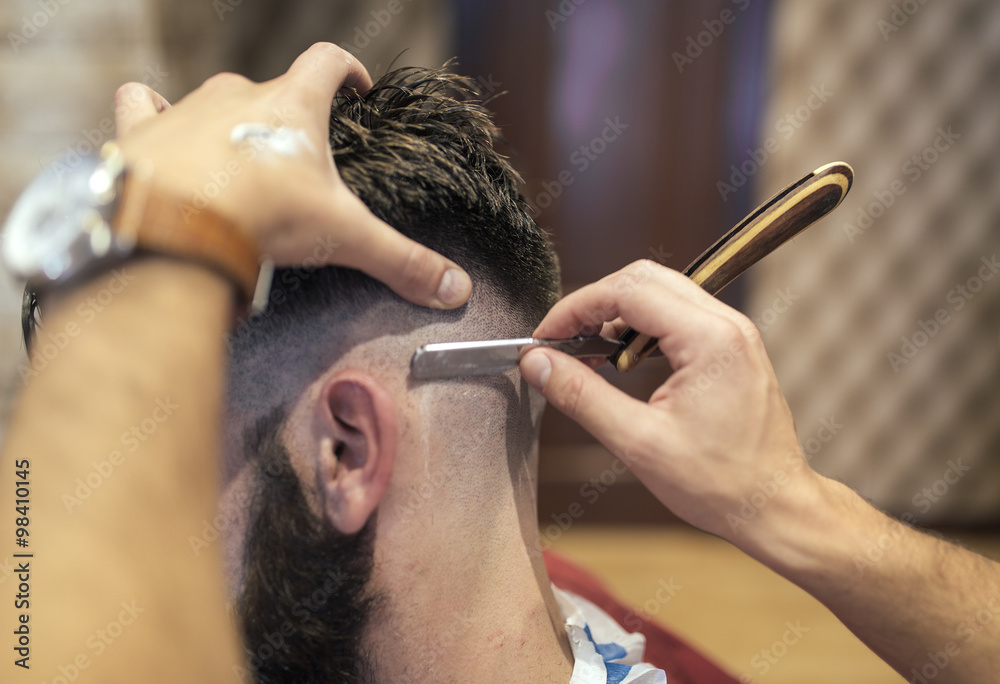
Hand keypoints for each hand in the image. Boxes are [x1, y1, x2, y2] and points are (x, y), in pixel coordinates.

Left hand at [112, 42, 470, 308]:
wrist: (172, 227)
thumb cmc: (261, 218)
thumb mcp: (343, 238)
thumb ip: (402, 261)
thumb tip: (457, 289)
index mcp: (293, 106)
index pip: (329, 61)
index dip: (348, 71)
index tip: (357, 89)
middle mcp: (238, 94)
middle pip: (271, 87)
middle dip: (286, 115)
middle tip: (296, 155)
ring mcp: (186, 109)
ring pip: (212, 98)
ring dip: (225, 121)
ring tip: (234, 158)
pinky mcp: (143, 134)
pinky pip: (142, 104)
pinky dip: (153, 115)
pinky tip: (161, 132)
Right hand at [520, 260, 819, 549]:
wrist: (775, 508)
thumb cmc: (721, 485)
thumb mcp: (638, 443)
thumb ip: (582, 396)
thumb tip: (537, 363)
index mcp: (709, 339)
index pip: (627, 290)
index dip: (575, 308)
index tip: (545, 337)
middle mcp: (726, 325)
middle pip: (643, 278)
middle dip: (593, 302)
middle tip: (560, 340)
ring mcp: (733, 333)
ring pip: (660, 291)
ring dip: (616, 313)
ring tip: (585, 352)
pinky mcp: (731, 347)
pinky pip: (678, 314)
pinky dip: (640, 326)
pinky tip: (620, 360)